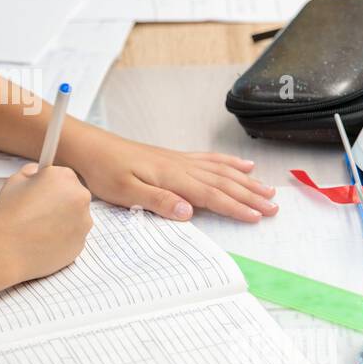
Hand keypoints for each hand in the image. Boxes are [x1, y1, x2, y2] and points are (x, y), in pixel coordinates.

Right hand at [0, 163, 92, 282]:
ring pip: (75, 216)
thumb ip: (31, 172)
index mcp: (64, 177)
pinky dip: (62, 237)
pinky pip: (73, 235)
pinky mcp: (80, 243)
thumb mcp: (15, 181)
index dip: (49, 184)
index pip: (63, 175)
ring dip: (62, 218)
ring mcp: (83, 222)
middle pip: (73, 194)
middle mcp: (80, 197)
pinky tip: (42, 239)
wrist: (5, 251)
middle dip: (59, 200)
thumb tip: (37, 173)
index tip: (42, 190)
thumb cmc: (8, 216)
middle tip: (37, 210)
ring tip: (38, 226)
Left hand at [61, 127, 278, 222]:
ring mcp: (177, 160)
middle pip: (223, 182)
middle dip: (250, 195)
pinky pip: (208, 159)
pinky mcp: (172, 158)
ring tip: (267, 189)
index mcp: (171, 177)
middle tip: (274, 206)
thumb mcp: (125, 192)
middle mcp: (180, 166)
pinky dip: (228, 162)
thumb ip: (158, 201)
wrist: (88, 147)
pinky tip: (241, 165)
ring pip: (220, 170)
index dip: (236, 206)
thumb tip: (190, 211)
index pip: (211, 195)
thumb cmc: (102, 171)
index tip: (258, 216)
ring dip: (245, 181)